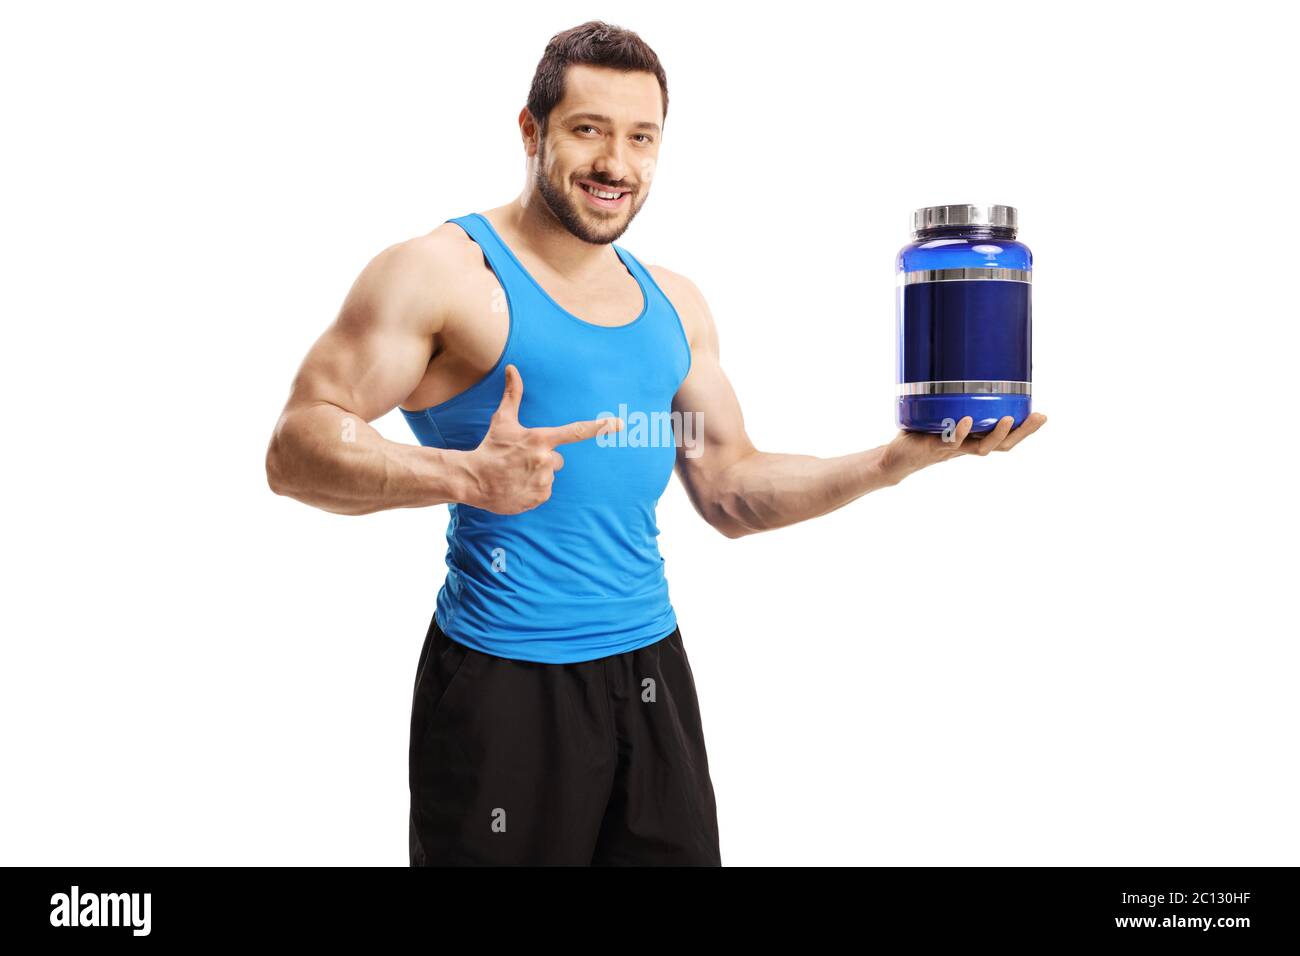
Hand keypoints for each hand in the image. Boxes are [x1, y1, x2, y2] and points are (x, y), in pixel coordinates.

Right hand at [462, 364, 622, 513]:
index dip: (600, 427)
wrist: (473, 480)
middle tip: (521, 461)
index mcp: (541, 439)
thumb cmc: (490, 447)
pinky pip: (545, 492)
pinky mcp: (540, 497)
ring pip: (550, 476)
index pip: (577, 431)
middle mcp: (546, 459)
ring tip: (516, 474)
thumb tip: (513, 368)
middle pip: (558, 459)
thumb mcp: (502, 420)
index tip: (619, 424)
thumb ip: (513, 394)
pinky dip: (533, 490)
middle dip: (543, 460)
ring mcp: (543, 480)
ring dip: (537, 475)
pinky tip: (517, 485)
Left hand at [881, 412, 1046, 479]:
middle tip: (1039, 417)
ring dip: (997, 435)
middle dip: (1023, 432)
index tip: (1043, 415)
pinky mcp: (934, 448)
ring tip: (1008, 419)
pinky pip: (950, 442)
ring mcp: (952, 449)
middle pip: (1002, 445)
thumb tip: (960, 367)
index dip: (1026, 430)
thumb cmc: (919, 434)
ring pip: (981, 448)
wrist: (896, 457)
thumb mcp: (940, 414)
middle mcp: (967, 447)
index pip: (1006, 438)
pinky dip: (960, 432)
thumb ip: (951, 400)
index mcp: (973, 439)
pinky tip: (967, 420)